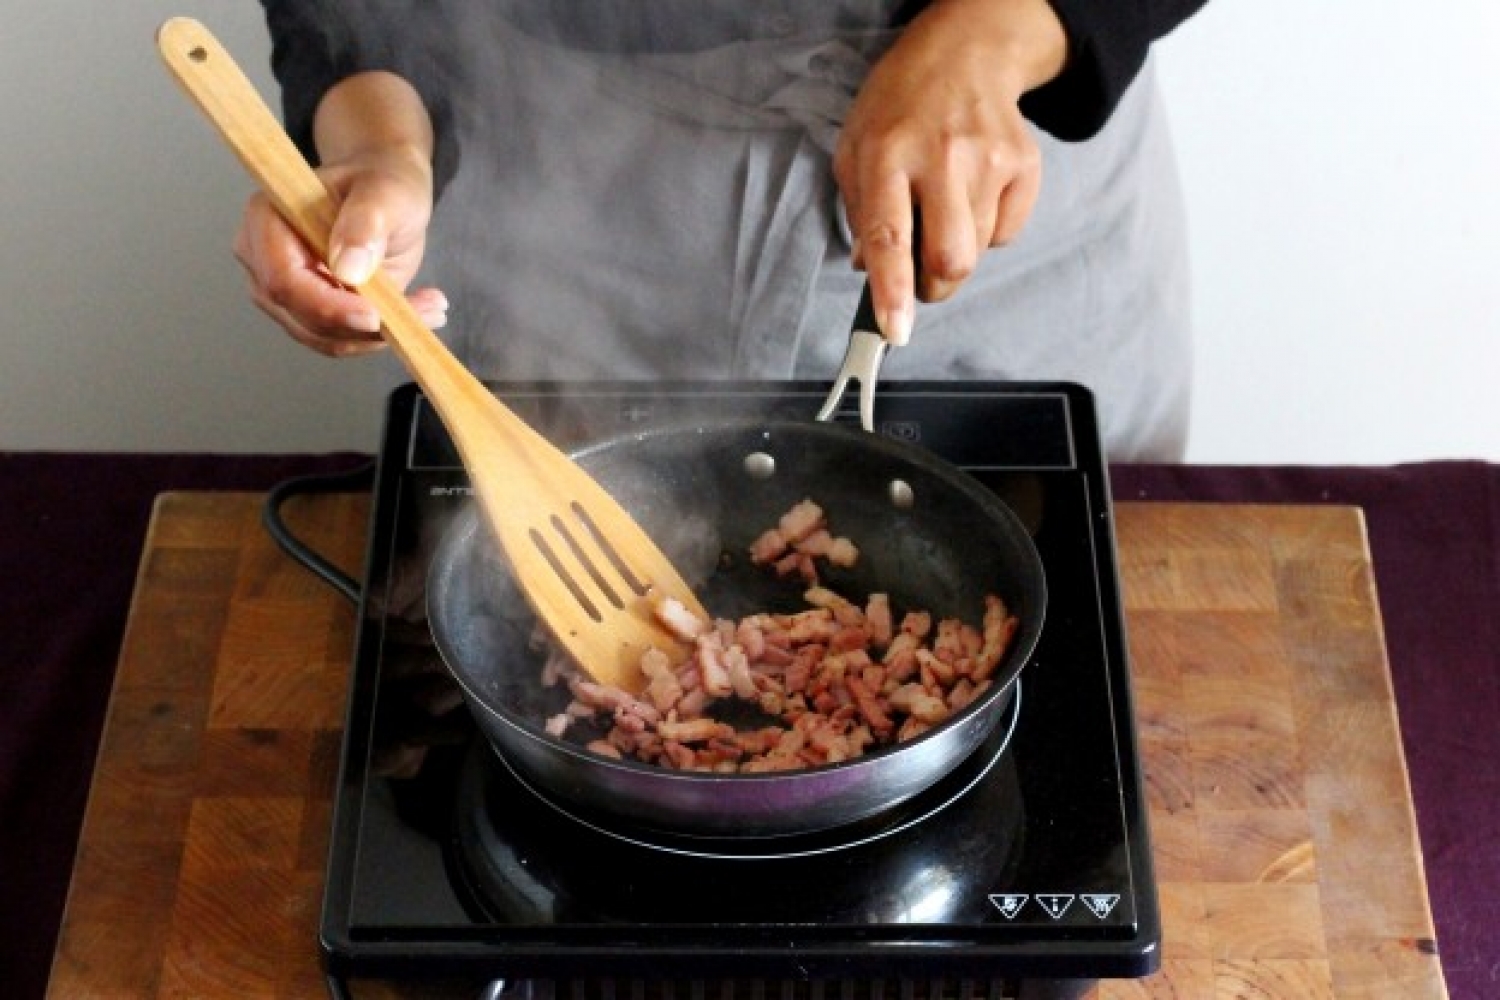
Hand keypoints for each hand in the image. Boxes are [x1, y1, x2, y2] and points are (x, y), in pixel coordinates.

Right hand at [232, 71, 445, 356]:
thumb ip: (365, 223)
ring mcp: (282, 288)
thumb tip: (347, 269)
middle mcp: (263, 257)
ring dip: (376, 335)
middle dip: (359, 326)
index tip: (373, 316)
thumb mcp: (385, 192)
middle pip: (299, 314)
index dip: (326, 306)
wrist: (387, 194)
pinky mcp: (308, 309)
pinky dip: (376, 336)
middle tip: (421, 313)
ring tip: (430, 308)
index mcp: (269, 217)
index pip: (283, 279)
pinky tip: (416, 314)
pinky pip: (337, 338)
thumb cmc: (381, 182)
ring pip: (321, 335)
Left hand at [834, 0, 1066, 344]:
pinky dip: (986, 230)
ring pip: (977, 253)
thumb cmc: (899, 107)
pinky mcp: (1025, 165)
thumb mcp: (855, 148)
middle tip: (919, 273)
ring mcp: (990, 159)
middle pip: (950, 260)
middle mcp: (942, 156)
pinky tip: (972, 194)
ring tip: (942, 212)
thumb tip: (870, 271)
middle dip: (932, 286)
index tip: (894, 331)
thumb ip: (859, 212)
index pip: (889, 236)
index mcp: (887, 153)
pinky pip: (1007, 233)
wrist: (964, 54)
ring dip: (955, 253)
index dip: (891, 291)